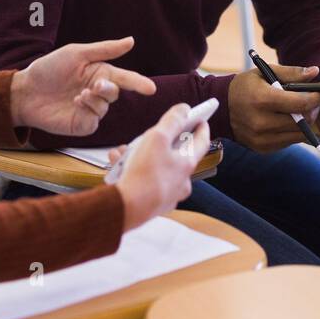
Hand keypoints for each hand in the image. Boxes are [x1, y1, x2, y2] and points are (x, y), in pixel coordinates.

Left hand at [9, 36, 155, 136]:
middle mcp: (98, 92)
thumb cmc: (48, 69)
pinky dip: (88, 110)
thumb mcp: (76, 53)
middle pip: (116, 92)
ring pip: (106, 106)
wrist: (25, 91)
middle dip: (108, 89)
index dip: (139, 83)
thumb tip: (131, 40)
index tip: (151, 89)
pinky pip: (95, 120)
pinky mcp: (82, 124)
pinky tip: (76, 103)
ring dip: (96, 99)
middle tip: (96, 85)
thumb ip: (105, 50)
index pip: (125, 78)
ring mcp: (90, 109)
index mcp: (100, 73)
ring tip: (78, 95)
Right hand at [112, 104, 210, 229]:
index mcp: (187, 165)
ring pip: (156, 167)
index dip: (201, 127)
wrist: (126, 208)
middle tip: (149, 134)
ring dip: (141, 156)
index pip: (202, 142)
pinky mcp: (152, 204)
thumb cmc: (144, 173)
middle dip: (159, 142)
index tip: (201, 118)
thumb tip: (184, 110)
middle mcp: (181, 181)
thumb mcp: (158, 137)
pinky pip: (145, 181)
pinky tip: (118, 165)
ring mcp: (167, 194)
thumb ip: (172, 121)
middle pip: (175, 155)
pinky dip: (134, 171)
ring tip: (123, 150)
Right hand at [227, 64, 319, 151]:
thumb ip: (291, 73)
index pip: (300, 104)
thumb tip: (314, 72)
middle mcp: (261, 122)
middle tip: (313, 103)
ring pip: (298, 134)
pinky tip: (288, 121)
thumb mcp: (265, 73)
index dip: (315, 99)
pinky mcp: (262, 148)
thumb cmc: (245, 87)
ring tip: (302, 111)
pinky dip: (293, 132)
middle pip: (302, 121)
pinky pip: (288, 142)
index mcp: (262, 100)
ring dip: (305, 123)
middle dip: (313, 111)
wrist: (221, 108)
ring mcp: (261, 138)